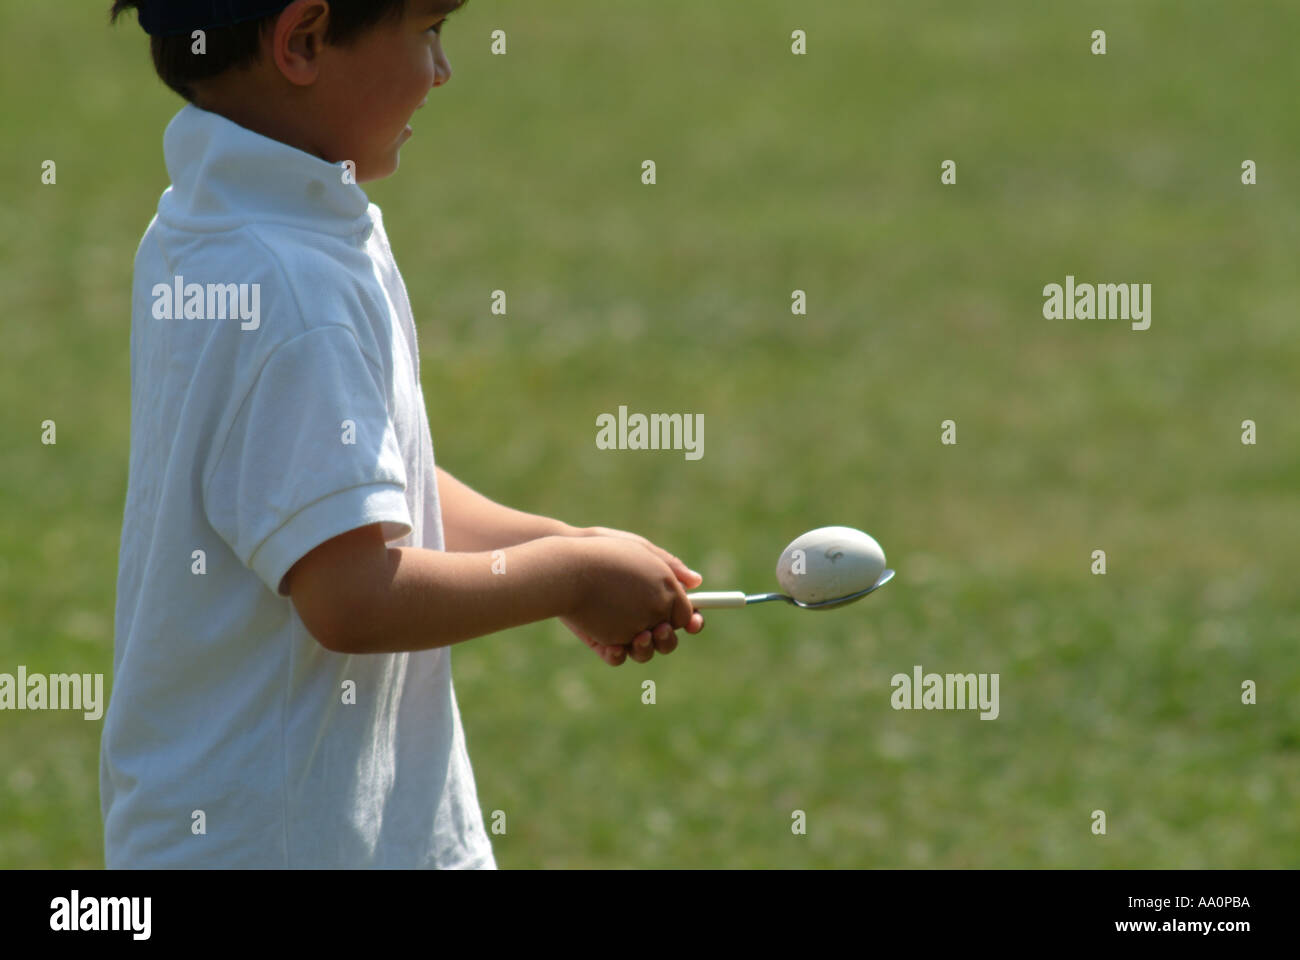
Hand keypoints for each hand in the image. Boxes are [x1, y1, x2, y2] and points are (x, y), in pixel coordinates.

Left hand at [561, 528, 705, 664]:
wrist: (565, 562)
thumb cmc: (604, 549)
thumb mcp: (639, 551)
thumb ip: (669, 566)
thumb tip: (696, 581)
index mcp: (655, 594)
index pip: (682, 613)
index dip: (692, 620)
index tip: (695, 621)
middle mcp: (641, 616)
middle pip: (667, 638)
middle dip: (669, 638)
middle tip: (661, 629)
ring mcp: (621, 630)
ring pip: (644, 651)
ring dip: (647, 648)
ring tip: (640, 637)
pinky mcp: (600, 640)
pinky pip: (616, 656)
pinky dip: (618, 654)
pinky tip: (614, 645)